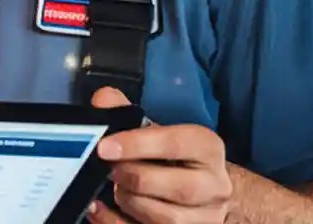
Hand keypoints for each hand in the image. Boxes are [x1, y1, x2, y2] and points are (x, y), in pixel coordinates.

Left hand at [87, 88, 231, 223]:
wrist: (204, 193)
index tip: (105, 147)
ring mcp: (205, 217)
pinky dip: (116, 223)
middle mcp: (214, 185)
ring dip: (131, 203)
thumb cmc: (174, 157)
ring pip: (169, 219)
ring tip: (112, 189)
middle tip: (109, 170)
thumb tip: (102, 101)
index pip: (177, 144)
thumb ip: (127, 113)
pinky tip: (99, 210)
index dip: (138, 145)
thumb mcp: (157, 130)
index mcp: (207, 148)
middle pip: (179, 187)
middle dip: (135, 178)